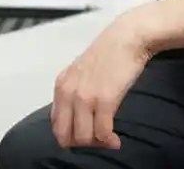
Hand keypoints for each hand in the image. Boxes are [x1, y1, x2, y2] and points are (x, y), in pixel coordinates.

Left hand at [51, 19, 153, 150]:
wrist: (126, 38)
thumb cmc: (108, 56)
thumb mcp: (81, 74)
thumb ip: (74, 94)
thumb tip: (77, 121)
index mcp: (61, 86)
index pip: (56, 125)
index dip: (71, 137)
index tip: (88, 136)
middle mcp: (68, 92)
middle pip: (65, 136)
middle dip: (82, 144)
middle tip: (98, 140)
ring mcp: (84, 97)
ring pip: (83, 138)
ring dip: (97, 144)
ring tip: (109, 140)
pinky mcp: (104, 100)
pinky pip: (102, 132)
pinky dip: (109, 141)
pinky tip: (115, 139)